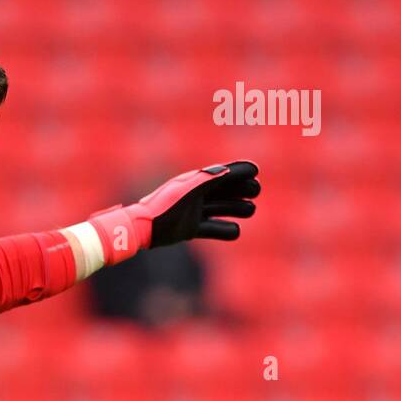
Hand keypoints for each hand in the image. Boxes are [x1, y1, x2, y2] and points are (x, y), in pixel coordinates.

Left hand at [89, 160, 260, 262]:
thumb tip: (232, 169)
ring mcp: (194, 212)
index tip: (256, 172)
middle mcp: (197, 195)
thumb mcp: (189, 189)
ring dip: (236, 209)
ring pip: (221, 209)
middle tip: (256, 192)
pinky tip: (236, 232)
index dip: (240, 173)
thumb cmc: (164, 205)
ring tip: (251, 210)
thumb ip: (210, 178)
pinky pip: (212, 229)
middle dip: (242, 190)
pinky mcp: (190, 229)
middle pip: (225, 191)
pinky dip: (224, 230)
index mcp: (198, 181)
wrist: (143, 228)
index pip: (223, 175)